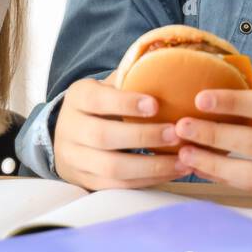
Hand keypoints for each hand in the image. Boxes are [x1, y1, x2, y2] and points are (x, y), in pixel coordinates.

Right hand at [53, 77, 187, 189]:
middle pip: (103, 137)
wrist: (68, 136)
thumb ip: (130, 80)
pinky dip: (148, 181)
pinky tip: (172, 172)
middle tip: (176, 133)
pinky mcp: (86, 181)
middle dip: (143, 137)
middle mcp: (70, 129)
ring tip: (183, 159)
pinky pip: (118, 187)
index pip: (97, 100)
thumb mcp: (106, 87)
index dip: (126, 103)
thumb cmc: (100, 106)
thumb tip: (168, 64)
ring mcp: (74, 159)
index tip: (156, 104)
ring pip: (111, 168)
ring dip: (151, 166)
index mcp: (77, 98)